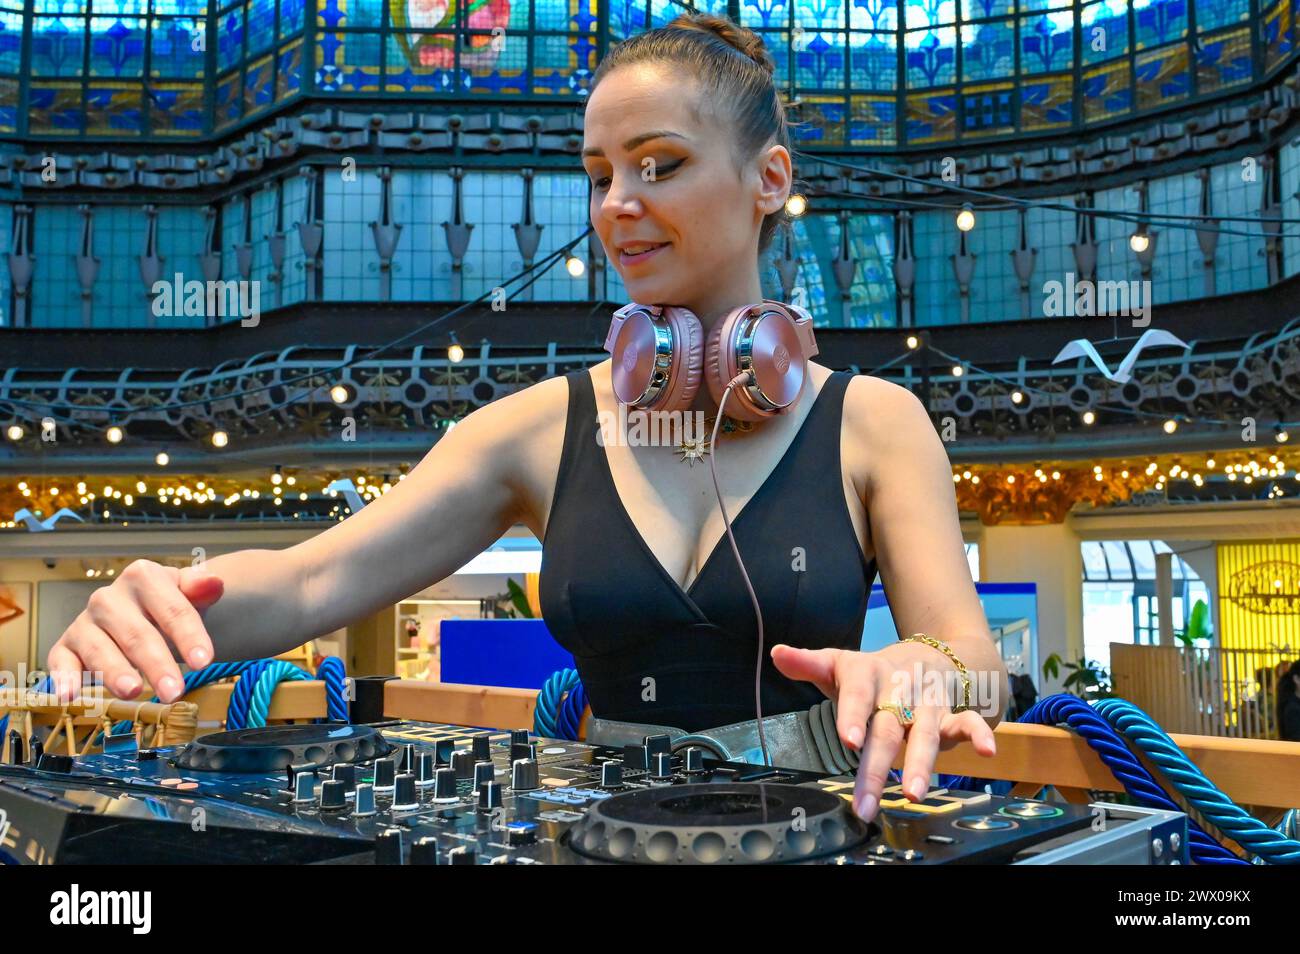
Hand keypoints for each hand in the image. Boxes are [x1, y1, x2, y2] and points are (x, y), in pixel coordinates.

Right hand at [47, 560, 223, 703]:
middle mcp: (108, 598)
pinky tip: (69, 696)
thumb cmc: (167, 605)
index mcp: (142, 577)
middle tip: (173, 692)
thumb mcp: (189, 593)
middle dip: (156, 664)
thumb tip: (214, 582)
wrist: (141, 610)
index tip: (205, 661)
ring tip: (133, 691)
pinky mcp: (66, 646)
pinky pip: (61, 662)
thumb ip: (200, 588)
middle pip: (137, 634)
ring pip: (99, 649)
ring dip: (114, 672)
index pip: (172, 610)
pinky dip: (64, 678)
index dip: (189, 636)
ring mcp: (85, 622)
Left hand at [771, 641, 996, 820]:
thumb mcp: (841, 665)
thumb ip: (809, 665)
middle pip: (886, 727)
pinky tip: (986, 753)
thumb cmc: (874, 674)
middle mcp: (897, 688)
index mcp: (865, 675)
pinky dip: (978, 734)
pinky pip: (967, 721)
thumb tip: (776, 653)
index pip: (856, 693)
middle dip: (876, 766)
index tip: (849, 740)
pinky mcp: (951, 712)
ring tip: (913, 794)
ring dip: (921, 763)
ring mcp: (926, 701)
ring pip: (925, 731)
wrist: (929, 655)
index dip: (853, 715)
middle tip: (865, 802)